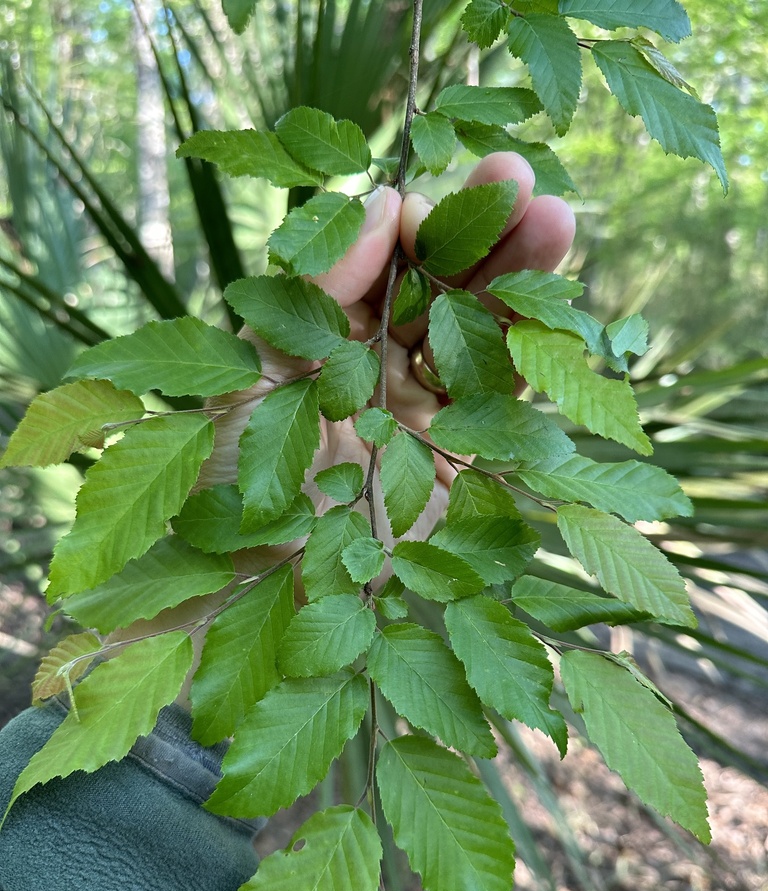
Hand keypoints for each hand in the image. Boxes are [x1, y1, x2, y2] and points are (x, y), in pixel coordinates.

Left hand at [116, 153, 575, 696]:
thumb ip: (312, 290)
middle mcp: (372, 373)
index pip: (378, 265)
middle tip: (521, 180)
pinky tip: (555, 318)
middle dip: (480, 235)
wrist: (236, 618)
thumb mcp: (253, 377)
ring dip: (520, 282)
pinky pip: (504, 410)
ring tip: (558, 220)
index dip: (408, 229)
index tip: (424, 206)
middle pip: (439, 291)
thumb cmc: (218, 496)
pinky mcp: (461, 475)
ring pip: (481, 338)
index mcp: (318, 340)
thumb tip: (381, 203)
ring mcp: (422, 422)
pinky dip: (530, 365)